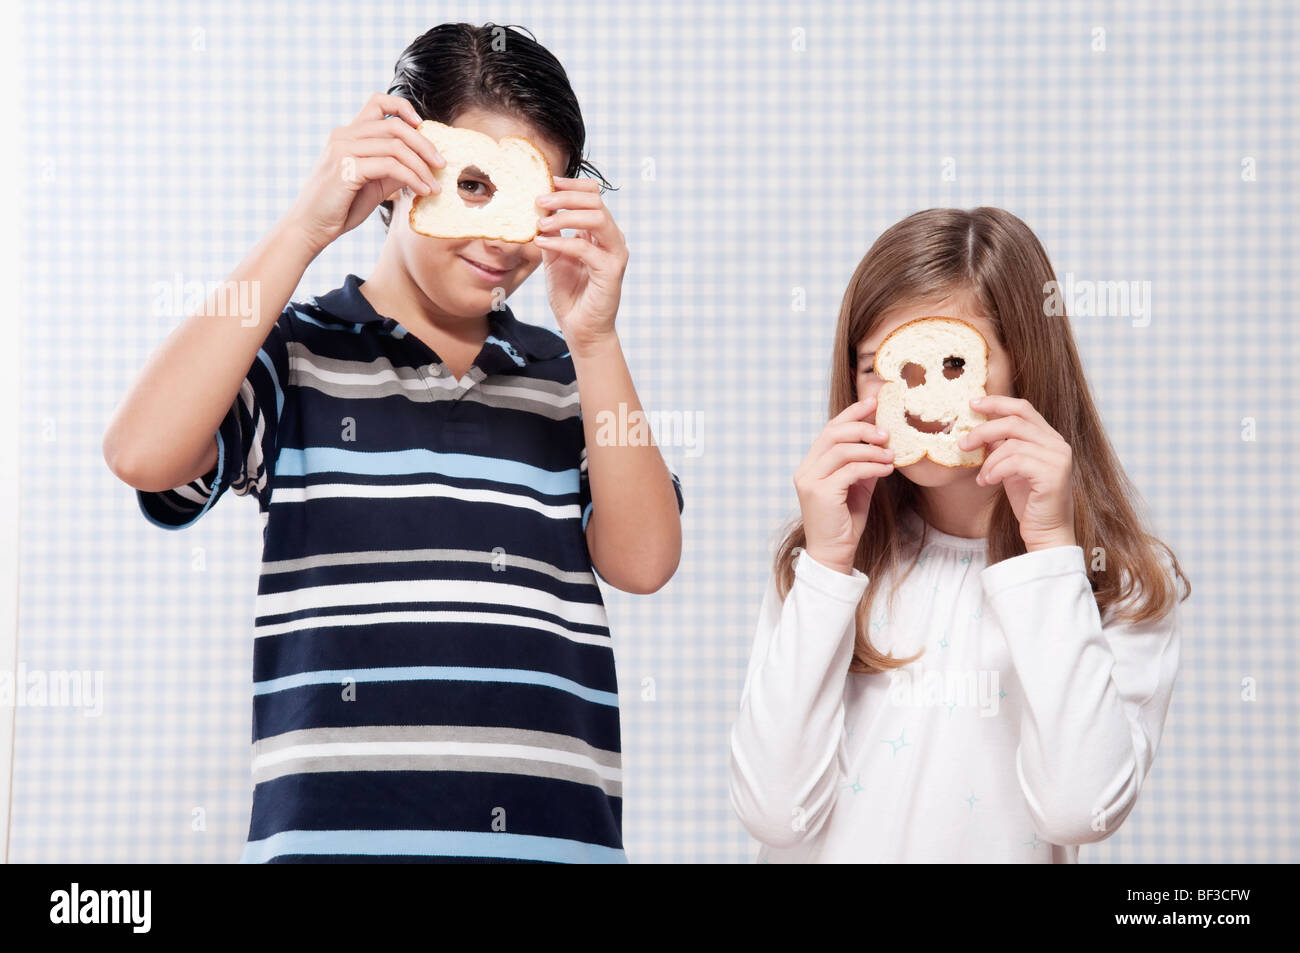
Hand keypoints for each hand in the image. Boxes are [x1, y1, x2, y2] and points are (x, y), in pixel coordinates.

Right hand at [283, 92, 444, 254]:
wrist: (310, 228)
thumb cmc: (340, 207)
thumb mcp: (372, 183)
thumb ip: (392, 169)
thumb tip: (422, 163)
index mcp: (348, 134)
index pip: (378, 102)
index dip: (403, 107)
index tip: (422, 126)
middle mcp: (344, 135)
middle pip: (395, 126)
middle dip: (425, 145)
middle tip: (442, 164)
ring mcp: (343, 150)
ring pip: (396, 147)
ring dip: (422, 167)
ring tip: (435, 186)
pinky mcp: (346, 168)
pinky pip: (390, 166)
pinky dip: (412, 178)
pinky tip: (422, 191)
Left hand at [534, 177, 627, 355]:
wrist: (581, 328)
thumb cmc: (570, 294)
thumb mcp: (554, 257)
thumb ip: (552, 233)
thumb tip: (539, 208)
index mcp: (600, 232)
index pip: (593, 196)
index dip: (572, 185)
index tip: (548, 182)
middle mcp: (612, 239)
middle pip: (595, 201)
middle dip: (565, 197)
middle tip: (539, 200)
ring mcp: (615, 254)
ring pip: (595, 218)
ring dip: (565, 216)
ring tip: (541, 223)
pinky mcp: (610, 271)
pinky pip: (586, 248)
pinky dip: (562, 243)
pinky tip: (542, 244)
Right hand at [794, 397, 894, 573]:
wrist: (834, 553)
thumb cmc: (845, 521)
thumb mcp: (857, 486)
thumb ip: (863, 463)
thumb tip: (882, 441)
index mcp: (812, 464)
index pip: (830, 429)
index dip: (851, 413)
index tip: (873, 402)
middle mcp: (806, 469)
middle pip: (833, 433)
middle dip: (862, 427)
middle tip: (887, 431)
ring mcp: (810, 481)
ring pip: (842, 450)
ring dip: (871, 449)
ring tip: (891, 454)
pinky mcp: (820, 493)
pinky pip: (850, 471)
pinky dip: (871, 466)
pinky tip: (887, 469)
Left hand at [959, 395, 1076, 550]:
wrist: (1046, 532)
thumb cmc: (1028, 501)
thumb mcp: (1011, 468)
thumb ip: (1002, 448)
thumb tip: (981, 432)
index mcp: (1049, 438)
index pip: (1023, 408)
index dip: (997, 402)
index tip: (972, 404)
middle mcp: (1058, 444)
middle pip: (1015, 421)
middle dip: (983, 430)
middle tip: (963, 443)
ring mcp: (1059, 458)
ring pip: (1012, 443)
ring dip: (989, 460)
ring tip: (982, 477)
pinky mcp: (1054, 475)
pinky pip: (1015, 462)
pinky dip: (996, 470)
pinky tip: (988, 481)